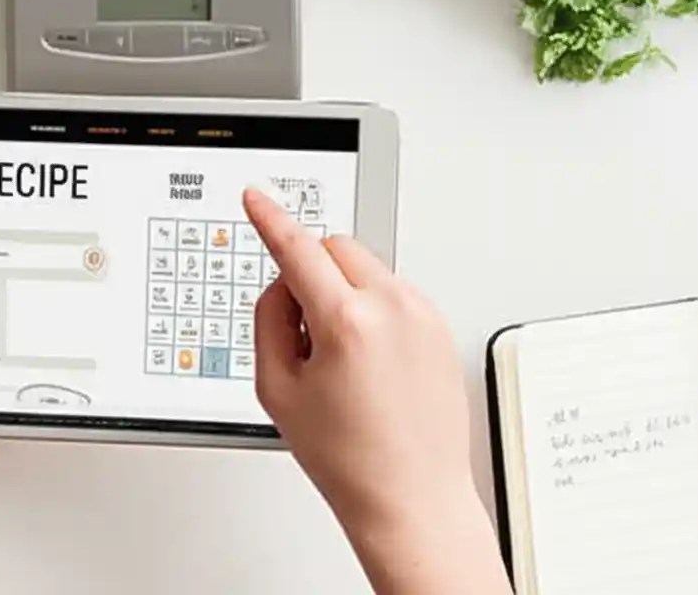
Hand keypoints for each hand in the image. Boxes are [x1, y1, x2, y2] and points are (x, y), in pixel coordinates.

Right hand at [243, 189, 508, 593]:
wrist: (411, 498)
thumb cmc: (350, 459)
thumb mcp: (277, 390)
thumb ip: (269, 321)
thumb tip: (282, 287)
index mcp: (348, 322)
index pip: (298, 249)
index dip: (270, 219)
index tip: (257, 199)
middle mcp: (393, 309)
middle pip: (336, 247)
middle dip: (311, 271)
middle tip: (302, 330)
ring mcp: (424, 316)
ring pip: (367, 269)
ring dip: (343, 292)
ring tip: (341, 362)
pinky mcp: (440, 328)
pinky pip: (393, 295)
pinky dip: (372, 312)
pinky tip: (369, 367)